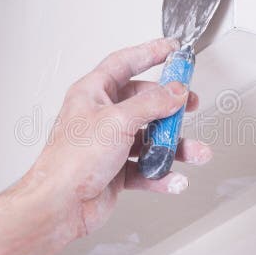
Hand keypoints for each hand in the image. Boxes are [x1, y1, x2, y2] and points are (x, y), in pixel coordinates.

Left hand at [27, 37, 212, 235]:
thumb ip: (151, 104)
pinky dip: (162, 174)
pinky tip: (174, 179)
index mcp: (92, 94)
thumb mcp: (117, 121)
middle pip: (144, 102)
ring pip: (150, 138)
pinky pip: (146, 168)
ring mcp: (109, 144)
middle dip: (170, 106)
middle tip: (190, 103)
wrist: (59, 205)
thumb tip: (175, 92)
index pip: (124, 64)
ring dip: (175, 146)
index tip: (172, 48)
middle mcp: (101, 116)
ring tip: (196, 152)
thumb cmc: (71, 161)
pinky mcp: (115, 171)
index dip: (149, 53)